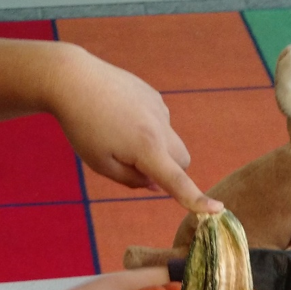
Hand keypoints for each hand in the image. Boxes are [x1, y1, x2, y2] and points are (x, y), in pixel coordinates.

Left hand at [48, 47, 221, 214]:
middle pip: (182, 160)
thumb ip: (133, 180)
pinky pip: (160, 122)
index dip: (196, 199)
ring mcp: (159, 108)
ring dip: (158, 149)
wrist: (73, 79)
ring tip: (120, 135)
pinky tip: (121, 118)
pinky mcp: (154, 95)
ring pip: (171, 141)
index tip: (217, 210)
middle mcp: (160, 127)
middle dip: (171, 170)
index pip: (177, 181)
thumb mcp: (101, 164)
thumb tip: (157, 184)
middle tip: (136, 167)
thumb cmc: (82, 127)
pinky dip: (149, 129)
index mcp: (146, 148)